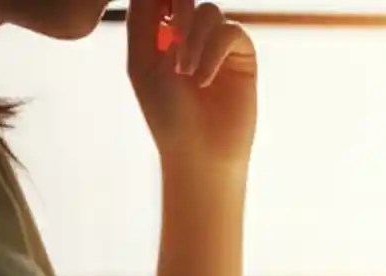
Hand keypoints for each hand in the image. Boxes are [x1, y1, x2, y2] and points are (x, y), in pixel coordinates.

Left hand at [127, 0, 256, 165]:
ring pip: (210, 12)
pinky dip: (214, 52)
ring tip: (186, 72)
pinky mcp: (243, 57)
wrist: (202, 151)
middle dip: (179, 8)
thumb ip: (142, 20)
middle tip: (172, 37)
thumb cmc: (167, 114)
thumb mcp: (142, 62)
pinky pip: (232, 32)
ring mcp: (219, 44)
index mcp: (162, 34)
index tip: (160, 19)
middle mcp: (192, 35)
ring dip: (195, 39)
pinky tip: (204, 81)